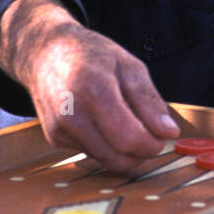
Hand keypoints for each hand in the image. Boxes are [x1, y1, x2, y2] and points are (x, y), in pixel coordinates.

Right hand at [0, 0, 179, 172]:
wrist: (45, 52)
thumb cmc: (91, 55)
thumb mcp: (129, 65)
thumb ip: (150, 101)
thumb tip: (168, 132)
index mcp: (94, 90)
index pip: (129, 139)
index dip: (153, 144)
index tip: (164, 134)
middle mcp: (72, 115)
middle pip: (118, 159)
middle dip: (143, 153)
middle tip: (153, 134)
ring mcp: (60, 130)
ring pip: (106, 161)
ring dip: (126, 152)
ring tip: (131, 124)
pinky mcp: (54, 139)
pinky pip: (92, 153)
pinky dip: (107, 145)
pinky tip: (105, 122)